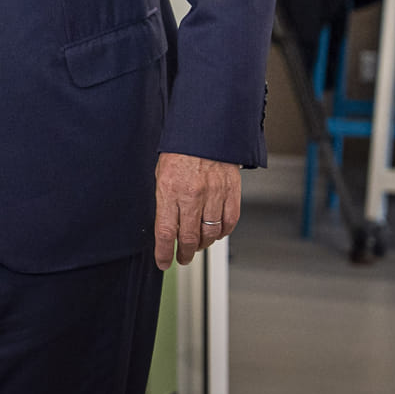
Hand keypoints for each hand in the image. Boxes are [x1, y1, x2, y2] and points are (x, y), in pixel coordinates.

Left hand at [154, 153, 240, 268]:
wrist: (206, 131)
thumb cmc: (181, 151)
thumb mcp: (162, 175)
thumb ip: (164, 202)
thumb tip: (166, 229)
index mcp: (170, 190)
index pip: (165, 231)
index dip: (163, 252)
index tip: (163, 262)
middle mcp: (193, 195)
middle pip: (189, 238)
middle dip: (184, 254)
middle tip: (182, 258)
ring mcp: (214, 194)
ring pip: (210, 234)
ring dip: (203, 245)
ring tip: (197, 245)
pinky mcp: (232, 193)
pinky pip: (228, 223)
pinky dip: (222, 232)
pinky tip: (215, 232)